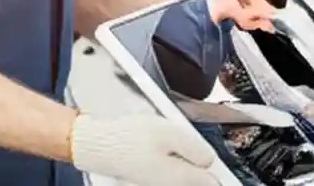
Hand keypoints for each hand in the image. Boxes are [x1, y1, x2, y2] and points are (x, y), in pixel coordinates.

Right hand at [70, 113, 217, 185]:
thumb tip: (210, 160)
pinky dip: (169, 160)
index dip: (218, 169)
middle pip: (197, 179)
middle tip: (189, 143)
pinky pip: (168, 171)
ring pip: (182, 174)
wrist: (96, 143)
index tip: (216, 159)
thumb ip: (194, 147)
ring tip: (170, 141)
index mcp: (179, 178)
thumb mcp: (169, 132)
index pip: (212, 182)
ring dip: (183, 159)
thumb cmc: (128, 137)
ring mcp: (156, 183)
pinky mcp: (147, 178)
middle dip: (199, 163)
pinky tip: (159, 147)